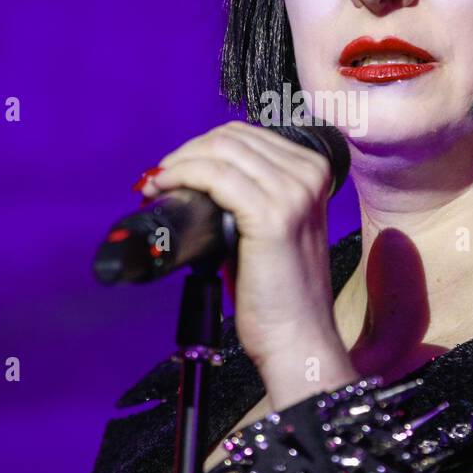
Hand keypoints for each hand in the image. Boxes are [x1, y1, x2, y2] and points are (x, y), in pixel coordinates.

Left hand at [136, 121, 356, 402]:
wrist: (297, 337)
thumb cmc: (280, 293)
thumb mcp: (272, 228)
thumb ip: (249, 194)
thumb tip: (197, 175)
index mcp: (314, 172)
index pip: (246, 136)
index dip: (201, 147)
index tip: (175, 166)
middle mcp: (308, 176)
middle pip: (231, 137)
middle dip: (187, 152)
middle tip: (161, 177)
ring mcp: (292, 194)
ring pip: (219, 152)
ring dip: (179, 162)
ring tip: (158, 185)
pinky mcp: (271, 217)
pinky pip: (214, 176)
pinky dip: (182, 176)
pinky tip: (165, 189)